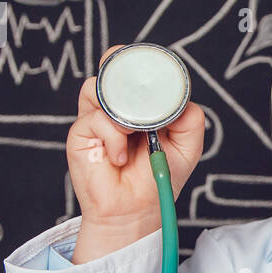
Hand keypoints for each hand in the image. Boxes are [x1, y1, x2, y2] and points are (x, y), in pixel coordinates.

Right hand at [66, 45, 205, 262]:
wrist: (136, 210)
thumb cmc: (156, 178)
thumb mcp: (186, 146)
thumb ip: (190, 119)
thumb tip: (181, 99)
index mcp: (139, 106)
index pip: (134, 72)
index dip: (139, 61)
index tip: (154, 64)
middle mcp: (115, 107)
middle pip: (109, 68)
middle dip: (118, 62)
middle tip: (135, 81)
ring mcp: (95, 118)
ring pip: (96, 87)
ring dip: (120, 107)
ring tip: (134, 132)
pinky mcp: (81, 134)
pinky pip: (95, 119)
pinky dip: (113, 136)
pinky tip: (120, 157)